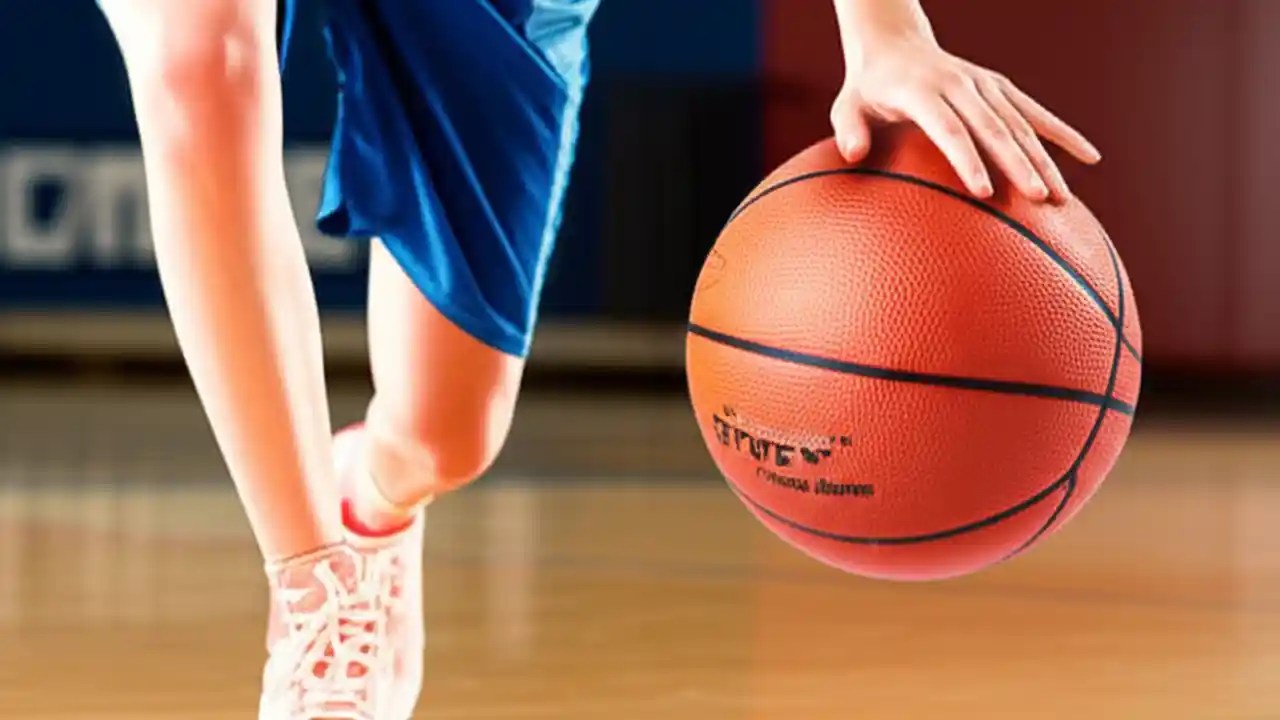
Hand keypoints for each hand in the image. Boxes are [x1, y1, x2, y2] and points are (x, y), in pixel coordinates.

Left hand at [831, 35, 1099, 200]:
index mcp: (923, 92)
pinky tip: (1090, 157)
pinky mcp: (1000, 88)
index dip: (967, 159)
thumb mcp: (846, 105)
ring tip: (1062, 198)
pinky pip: (1036, 113)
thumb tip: (852, 154)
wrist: (895, 45)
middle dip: (1018, 165)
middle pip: (994, 128)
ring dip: (1044, 159)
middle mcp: (959, 84)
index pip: (950, 129)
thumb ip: (847, 128)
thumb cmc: (867, 89)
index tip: (985, 191)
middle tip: (1039, 200)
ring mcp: (984, 84)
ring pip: (1020, 124)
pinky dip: (1063, 134)